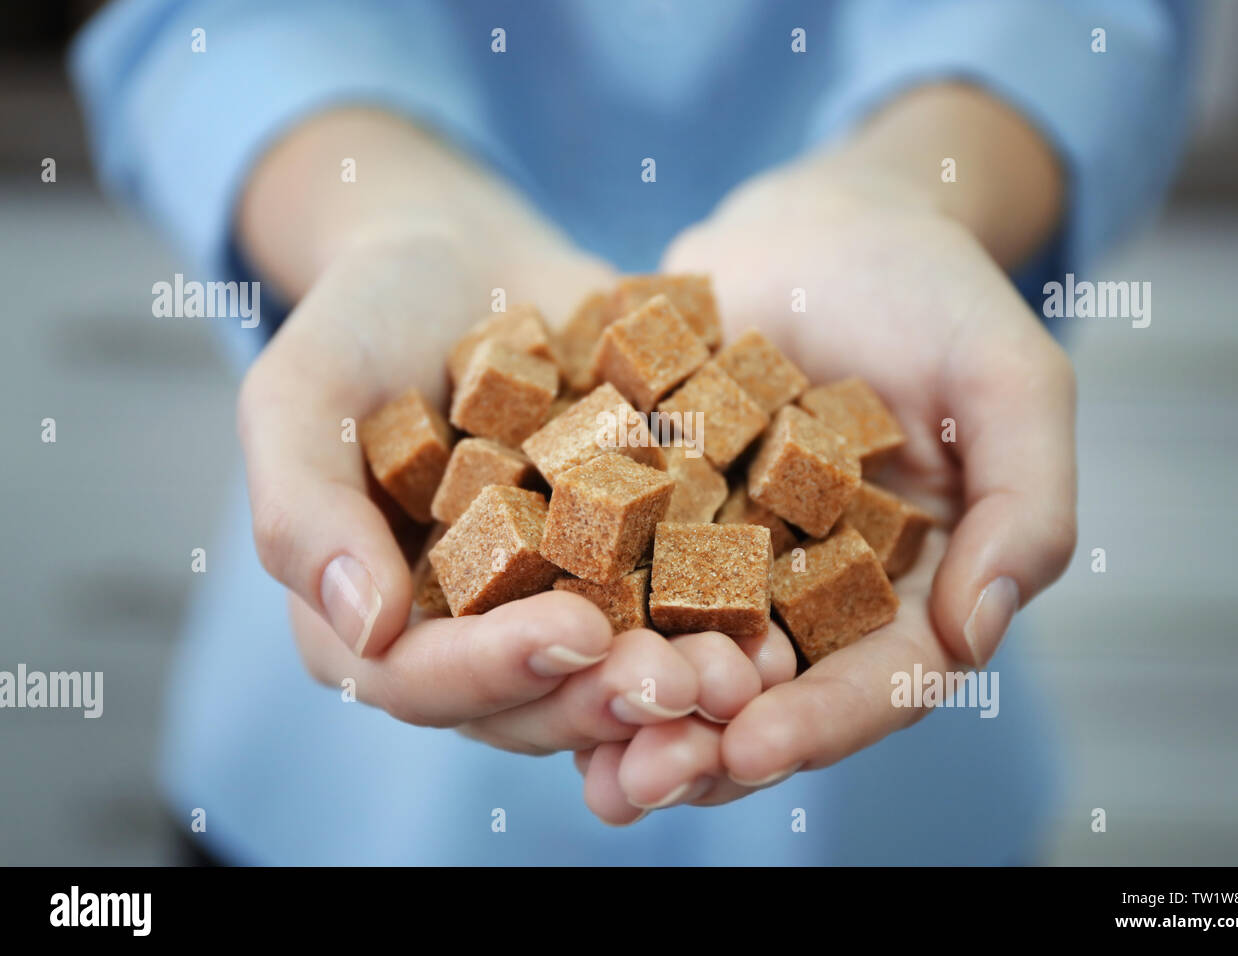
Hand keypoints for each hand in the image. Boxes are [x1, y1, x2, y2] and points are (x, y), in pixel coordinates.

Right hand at [239, 229, 715, 751]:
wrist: (466, 264)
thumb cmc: (363, 321)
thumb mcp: (302, 392)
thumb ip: (303, 505)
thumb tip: (363, 622)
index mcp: (372, 621)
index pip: (419, 680)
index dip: (494, 671)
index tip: (572, 632)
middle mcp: (470, 637)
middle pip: (533, 700)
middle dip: (610, 700)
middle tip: (688, 684)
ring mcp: (556, 609)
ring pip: (615, 677)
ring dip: (684, 686)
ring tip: (749, 670)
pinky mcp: (630, 572)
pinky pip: (678, 614)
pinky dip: (727, 627)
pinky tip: (782, 622)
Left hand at [576, 163, 1076, 819]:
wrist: (820, 222)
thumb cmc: (933, 292)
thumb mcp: (1009, 380)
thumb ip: (1026, 502)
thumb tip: (974, 634)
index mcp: (904, 588)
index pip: (873, 680)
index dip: (819, 723)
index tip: (752, 749)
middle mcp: (808, 595)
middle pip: (764, 694)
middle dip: (703, 744)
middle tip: (638, 783)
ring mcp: (720, 559)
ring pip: (677, 655)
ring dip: (627, 713)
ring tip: (578, 761)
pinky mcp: (645, 514)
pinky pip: (606, 577)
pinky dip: (571, 619)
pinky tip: (520, 650)